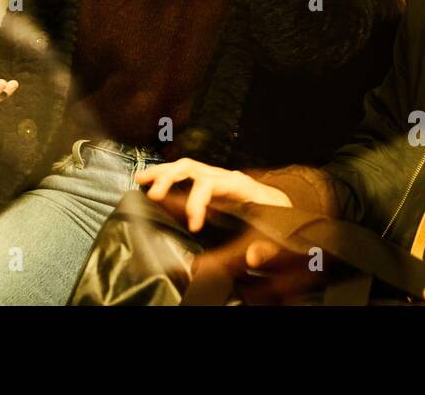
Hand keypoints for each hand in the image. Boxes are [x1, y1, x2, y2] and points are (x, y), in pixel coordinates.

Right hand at [135, 158, 292, 268]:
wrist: (282, 206)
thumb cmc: (278, 218)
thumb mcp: (278, 233)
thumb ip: (267, 246)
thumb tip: (253, 257)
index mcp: (240, 185)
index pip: (211, 184)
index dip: (197, 202)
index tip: (193, 226)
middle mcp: (224, 177)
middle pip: (193, 168)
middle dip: (171, 178)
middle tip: (154, 195)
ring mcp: (215, 179)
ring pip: (185, 167)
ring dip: (162, 173)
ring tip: (142, 180)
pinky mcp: (209, 186)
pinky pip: (185, 176)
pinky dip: (165, 177)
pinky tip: (150, 182)